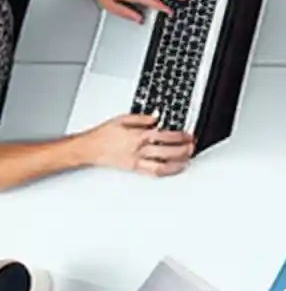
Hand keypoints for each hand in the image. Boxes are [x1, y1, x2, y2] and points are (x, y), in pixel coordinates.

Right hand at [78, 114, 194, 176]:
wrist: (89, 148)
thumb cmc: (104, 134)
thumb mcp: (122, 118)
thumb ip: (141, 118)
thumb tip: (156, 117)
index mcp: (137, 135)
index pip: (164, 135)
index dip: (180, 136)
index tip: (188, 135)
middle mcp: (138, 150)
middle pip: (167, 151)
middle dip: (183, 149)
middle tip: (192, 146)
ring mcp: (136, 161)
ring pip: (162, 165)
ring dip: (178, 163)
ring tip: (188, 159)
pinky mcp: (133, 169)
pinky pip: (152, 173)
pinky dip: (166, 172)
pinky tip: (174, 169)